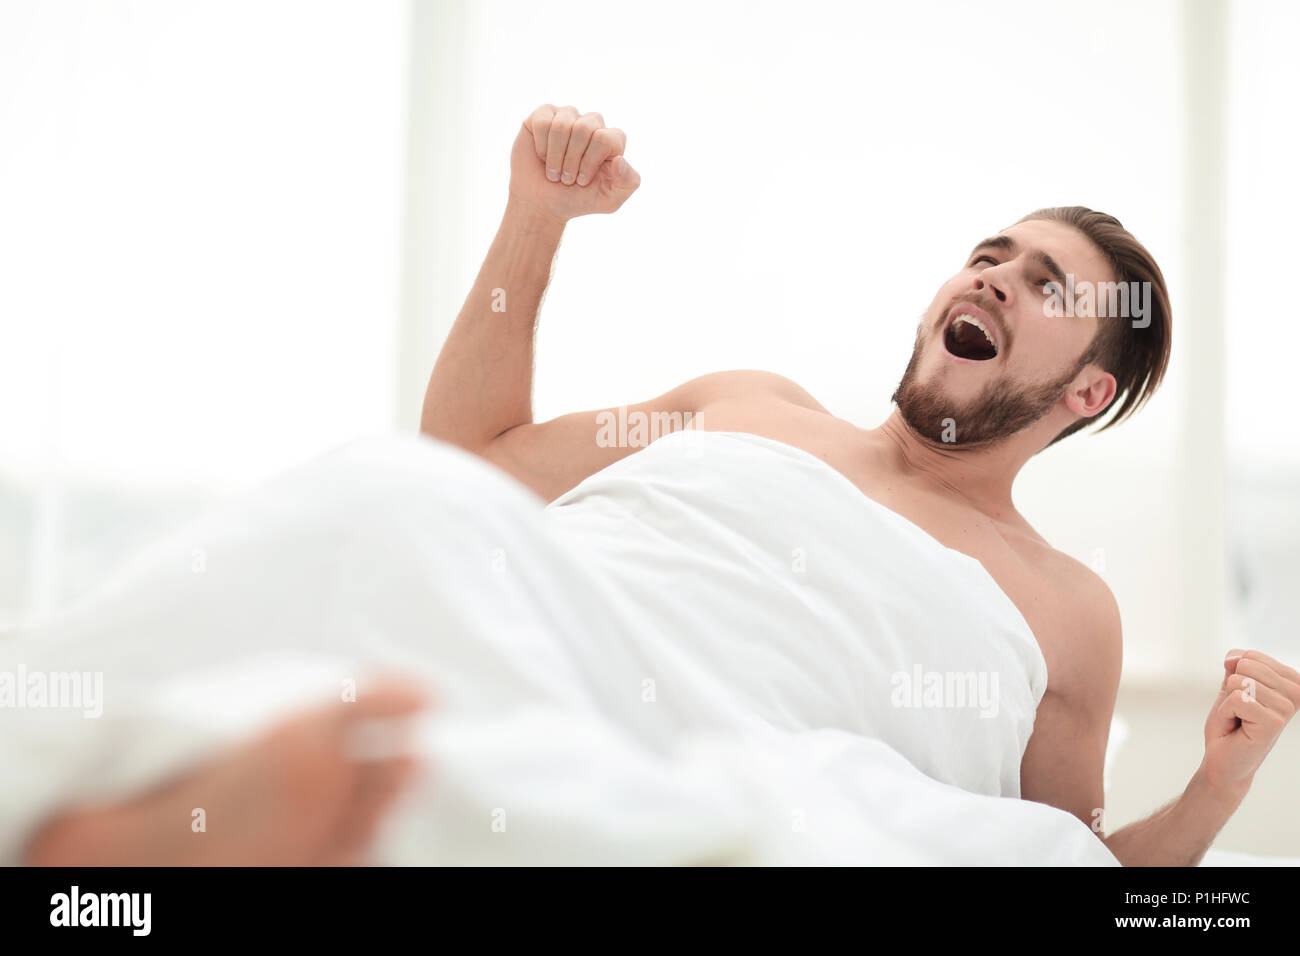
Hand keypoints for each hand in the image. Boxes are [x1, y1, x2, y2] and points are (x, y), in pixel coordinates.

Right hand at [508, 104, 639, 222]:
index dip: (589, 162)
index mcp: (611, 140)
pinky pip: (542, 122)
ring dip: (555, 156)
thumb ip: (627, 182)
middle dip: (571, 160)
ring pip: (562, 125)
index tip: (582, 181)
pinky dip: (541, 146)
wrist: (542, 204)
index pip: (604, 138)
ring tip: (554, 171)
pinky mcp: (544, 115)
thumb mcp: (609, 200)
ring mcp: (568, 116)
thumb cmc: (577, 200)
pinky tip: (543, 156)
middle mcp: (592, 123)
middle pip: (583, 128)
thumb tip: (619, 160)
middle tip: (566, 178)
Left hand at [1201, 648, 1298, 792]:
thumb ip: (1236, 666)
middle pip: (1245, 665)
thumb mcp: (1231, 686)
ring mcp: (1286, 708)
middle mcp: (1294, 693)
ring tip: (1239, 719)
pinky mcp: (1274, 722)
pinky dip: (1226, 712)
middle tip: (1238, 711)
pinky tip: (1237, 726)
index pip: (1250, 655)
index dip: (1233, 675)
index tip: (1241, 698)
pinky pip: (1237, 698)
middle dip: (1230, 688)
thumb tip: (1235, 658)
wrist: (1223, 758)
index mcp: (1289, 681)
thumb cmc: (1230, 723)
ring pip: (1239, 681)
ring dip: (1228, 702)